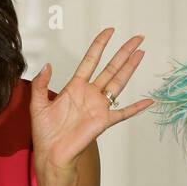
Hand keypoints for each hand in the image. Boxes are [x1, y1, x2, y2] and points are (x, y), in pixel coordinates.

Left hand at [30, 28, 153, 174]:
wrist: (51, 154)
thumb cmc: (45, 132)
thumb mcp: (37, 104)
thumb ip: (41, 84)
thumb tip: (46, 65)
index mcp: (75, 87)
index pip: (90, 61)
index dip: (100, 45)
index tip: (109, 31)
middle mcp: (90, 94)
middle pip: (111, 68)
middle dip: (123, 52)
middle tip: (137, 38)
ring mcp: (99, 106)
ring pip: (118, 83)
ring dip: (130, 68)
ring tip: (141, 53)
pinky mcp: (104, 121)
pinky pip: (124, 113)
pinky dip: (137, 107)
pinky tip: (149, 101)